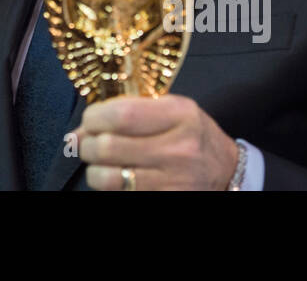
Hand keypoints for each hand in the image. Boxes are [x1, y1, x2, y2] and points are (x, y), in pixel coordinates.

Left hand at [74, 94, 239, 189]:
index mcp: (180, 115)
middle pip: (109, 147)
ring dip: (94, 170)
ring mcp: (174, 180)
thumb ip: (130, 109)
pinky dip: (111, 186)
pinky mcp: (168, 199)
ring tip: (100, 163)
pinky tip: (118, 177)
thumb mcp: (171, 108)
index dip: (95, 118)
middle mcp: (179, 149)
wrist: (226, 170)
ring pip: (108, 178)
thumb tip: (80, 130)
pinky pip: (123, 194)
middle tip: (90, 143)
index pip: (122, 115)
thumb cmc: (191, 134)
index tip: (91, 120)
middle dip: (88, 144)